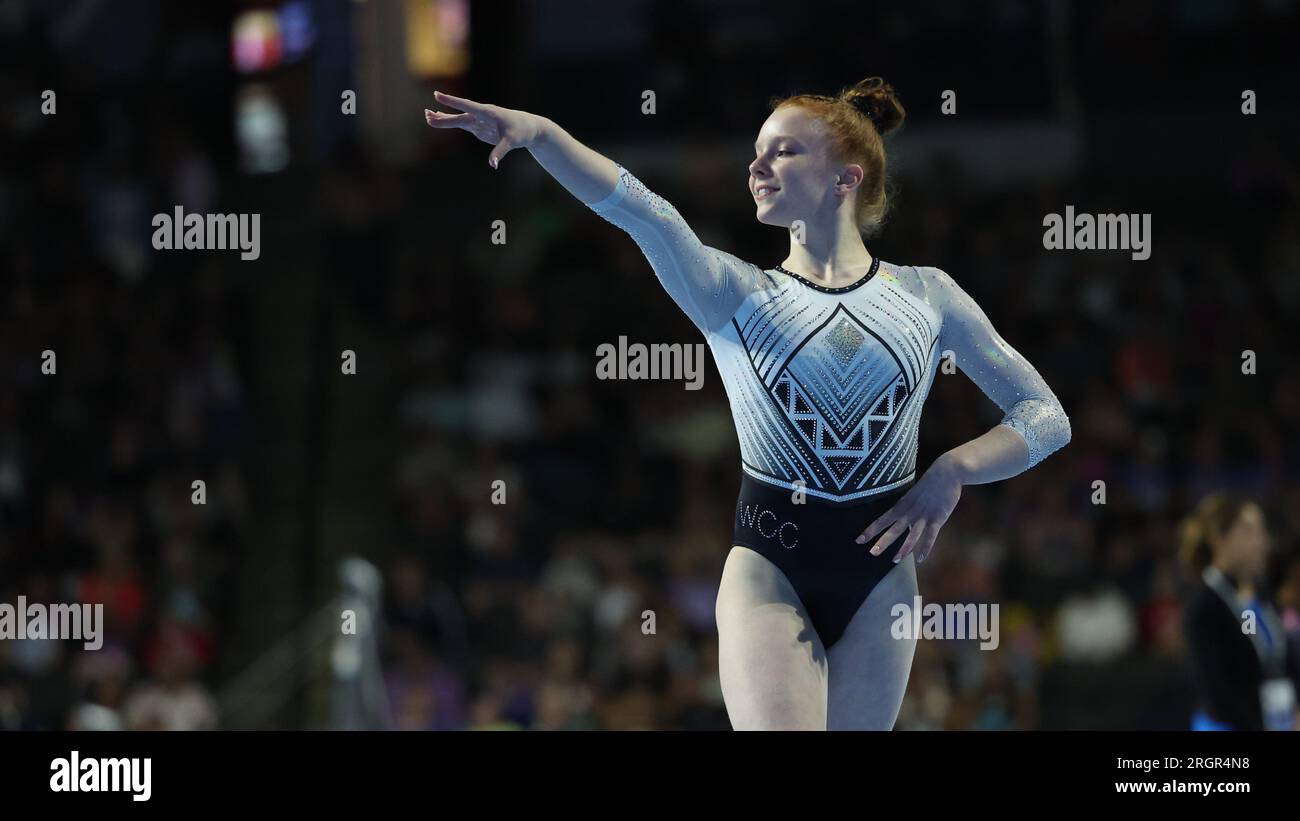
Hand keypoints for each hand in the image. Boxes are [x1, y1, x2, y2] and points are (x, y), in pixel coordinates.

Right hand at [424, 91, 547, 168]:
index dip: (452, 102)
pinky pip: (460, 123)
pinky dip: (449, 122)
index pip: (467, 106)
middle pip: (459, 115)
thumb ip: (501, 152)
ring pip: (457, 119)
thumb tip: (493, 165)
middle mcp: (481, 114)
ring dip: (443, 118)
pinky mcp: (478, 127)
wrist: (528, 128)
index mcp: (488, 113)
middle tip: (427, 114)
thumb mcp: (512, 142)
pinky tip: (438, 119)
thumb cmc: (521, 132)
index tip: (437, 95)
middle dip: (444, 115)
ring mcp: (478, 120)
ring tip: (427, 116)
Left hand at [854, 454, 963, 563]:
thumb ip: (908, 512)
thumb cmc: (930, 484)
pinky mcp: (937, 518)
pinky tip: (921, 559)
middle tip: (872, 553)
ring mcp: (923, 516)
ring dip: (903, 549)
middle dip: (883, 541)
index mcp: (901, 505)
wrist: (947, 472)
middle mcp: (909, 512)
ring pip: (911, 535)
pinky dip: (926, 548)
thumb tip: (906, 527)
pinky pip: (930, 536)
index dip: (870, 530)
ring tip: (894, 560)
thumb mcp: (913, 497)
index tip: (858, 540)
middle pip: (894, 529)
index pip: (882, 520)